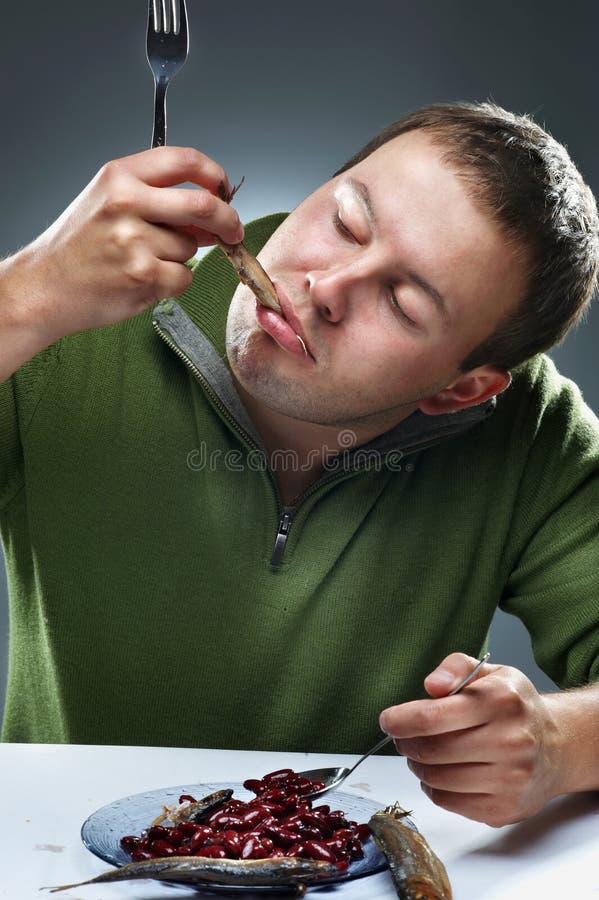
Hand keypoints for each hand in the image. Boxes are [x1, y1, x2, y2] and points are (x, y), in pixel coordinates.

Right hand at [3, 146, 243, 349]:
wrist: (46, 286)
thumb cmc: (80, 246)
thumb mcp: (109, 201)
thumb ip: (157, 198)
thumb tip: (211, 210)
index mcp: (120, 176)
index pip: (184, 160)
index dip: (215, 175)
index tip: (225, 190)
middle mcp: (127, 202)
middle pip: (204, 204)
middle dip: (228, 220)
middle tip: (233, 232)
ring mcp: (135, 240)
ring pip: (191, 248)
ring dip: (180, 258)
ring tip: (144, 261)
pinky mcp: (143, 274)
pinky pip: (184, 277)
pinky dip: (173, 282)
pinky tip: (144, 280)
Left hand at [379, 653, 561, 825]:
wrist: (557, 748)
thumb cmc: (515, 707)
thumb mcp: (491, 672)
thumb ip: (456, 667)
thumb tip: (432, 685)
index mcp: (501, 701)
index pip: (433, 717)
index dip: (400, 720)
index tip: (388, 720)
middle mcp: (509, 741)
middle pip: (430, 750)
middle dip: (406, 743)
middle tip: (403, 736)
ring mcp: (509, 779)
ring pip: (435, 779)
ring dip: (417, 766)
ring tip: (422, 753)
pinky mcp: (503, 808)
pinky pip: (448, 801)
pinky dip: (433, 787)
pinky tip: (441, 772)